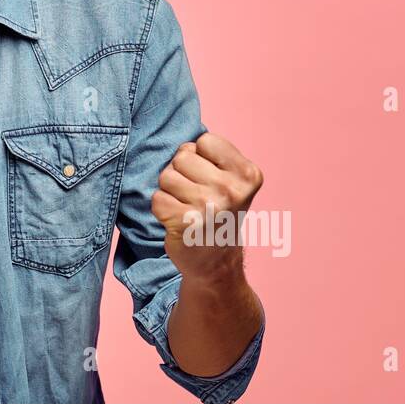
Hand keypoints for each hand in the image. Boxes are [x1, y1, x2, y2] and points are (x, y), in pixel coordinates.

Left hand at [149, 132, 263, 282]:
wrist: (217, 263)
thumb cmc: (219, 212)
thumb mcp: (232, 181)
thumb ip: (213, 155)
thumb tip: (183, 143)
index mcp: (248, 175)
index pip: (205, 140)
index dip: (200, 156)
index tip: (209, 177)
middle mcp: (231, 191)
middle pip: (182, 156)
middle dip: (182, 172)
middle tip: (196, 195)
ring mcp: (209, 207)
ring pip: (166, 176)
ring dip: (170, 190)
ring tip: (187, 206)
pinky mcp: (185, 223)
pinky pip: (157, 198)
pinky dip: (162, 208)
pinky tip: (178, 220)